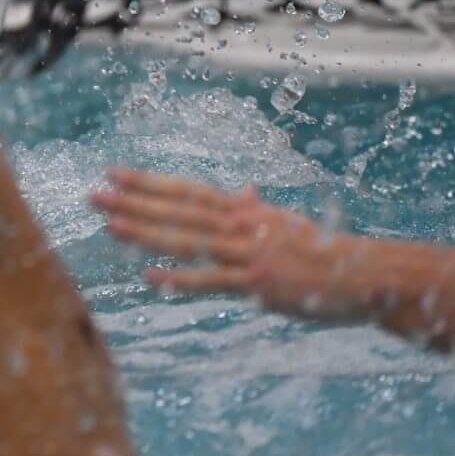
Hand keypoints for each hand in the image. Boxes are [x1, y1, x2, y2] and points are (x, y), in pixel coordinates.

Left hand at [92, 167, 367, 320]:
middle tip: (94, 195)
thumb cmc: (321, 250)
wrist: (361, 274)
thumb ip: (256, 210)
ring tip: (110, 226)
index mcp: (244, 209)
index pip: (186, 191)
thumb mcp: (285, 223)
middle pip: (178, 211)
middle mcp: (241, 224)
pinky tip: (150, 277)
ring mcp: (248, 253)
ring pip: (188, 240)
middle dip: (133, 203)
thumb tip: (243, 190)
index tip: (113, 173)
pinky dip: (180, 278)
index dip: (148, 182)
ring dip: (146, 233)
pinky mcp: (257, 282)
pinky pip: (211, 280)